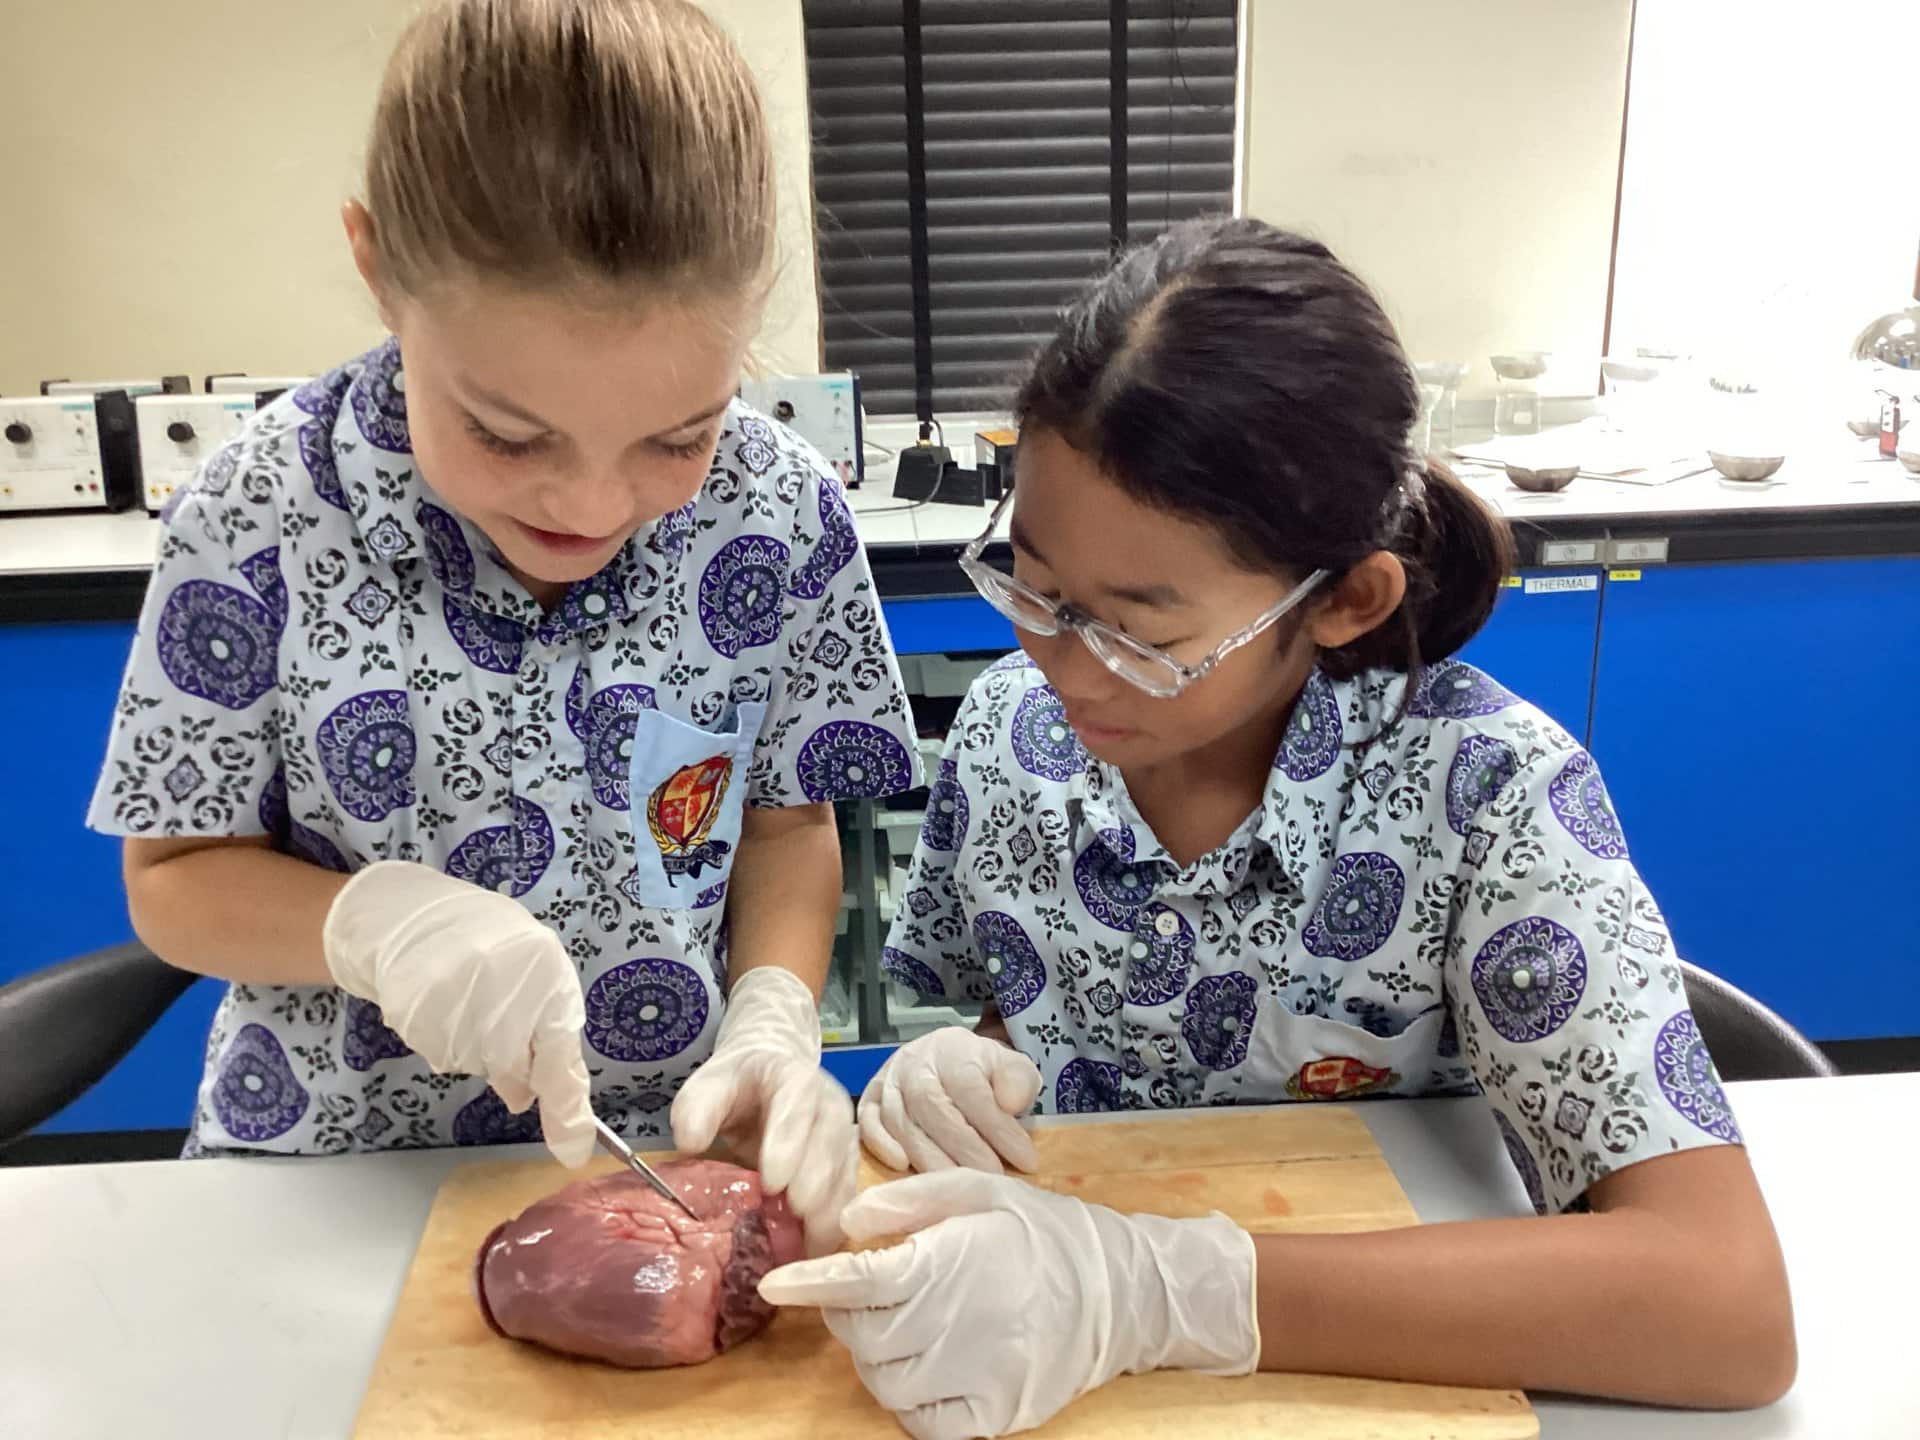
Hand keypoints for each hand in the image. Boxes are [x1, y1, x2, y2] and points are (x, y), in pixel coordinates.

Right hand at [322, 860, 593, 1167]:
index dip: (566, 1106)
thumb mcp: (536, 975)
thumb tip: (531, 1100)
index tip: (573, 1151)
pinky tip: (440, 1001)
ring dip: (472, 1045)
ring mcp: (455, 1000)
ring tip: (465, 995)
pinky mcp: (416, 1013)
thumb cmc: (493, 946)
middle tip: (493, 1013)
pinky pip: (441, 1053)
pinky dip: (442, 1038)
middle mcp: (502, 986)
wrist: (417, 918)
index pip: (559, 1052)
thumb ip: (546, 1036)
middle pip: (510, 1066)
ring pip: (475, 1062)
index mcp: (546, 971)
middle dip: (506, 1055)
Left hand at [672, 966, 856, 1254]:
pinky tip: (807, 1256)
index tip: (771, 1183)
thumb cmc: (736, 1087)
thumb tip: (690, 1143)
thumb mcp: (708, 1086)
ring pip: (843, 1182)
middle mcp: (830, 1107)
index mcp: (795, 1078)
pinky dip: (828, 1231)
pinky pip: (844, 1203)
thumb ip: (696, 1108)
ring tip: (798, 1253)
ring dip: (824, 1219)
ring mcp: (843, 1140)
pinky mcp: (846, 1170)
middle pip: (830, 1150)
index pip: (798, 1106)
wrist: (769, 1079)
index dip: (789, 1144)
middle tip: (788, 1227)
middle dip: (812, 1191)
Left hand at [758, 1171, 1258, 1438]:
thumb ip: (910, 1201)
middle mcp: (963, 1325)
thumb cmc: (1045, 1232)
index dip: (811, 1285)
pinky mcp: (996, 1416)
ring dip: (879, 1355)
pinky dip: (911, 1400)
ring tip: (908, 1324)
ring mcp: (980, 1378)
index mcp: (954, 1263)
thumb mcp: (981, 1190)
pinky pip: (923, 1423)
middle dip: (851, 1314)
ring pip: (886, 1382)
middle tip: (870, 1293)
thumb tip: (848, 1220)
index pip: (860, 1282)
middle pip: (865, 1336)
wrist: (1125, 1292)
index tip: (774, 1284)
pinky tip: (929, 1367)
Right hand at [859, 1027, 1040, 1173]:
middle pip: (933, 1106)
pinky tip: (904, 1168)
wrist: (942, 1060)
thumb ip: (1018, 1081)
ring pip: (902, 1122)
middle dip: (965, 1149)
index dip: (997, 1128)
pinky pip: (868, 1126)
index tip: (1025, 1160)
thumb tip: (1009, 1104)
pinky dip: (882, 1147)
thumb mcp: (1010, 1068)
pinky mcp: (869, 1102)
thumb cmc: (979, 1072)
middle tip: (991, 1178)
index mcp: (952, 1050)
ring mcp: (887, 1083)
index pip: (972, 1089)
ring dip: (930, 1159)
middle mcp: (914, 1063)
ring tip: (958, 1186)